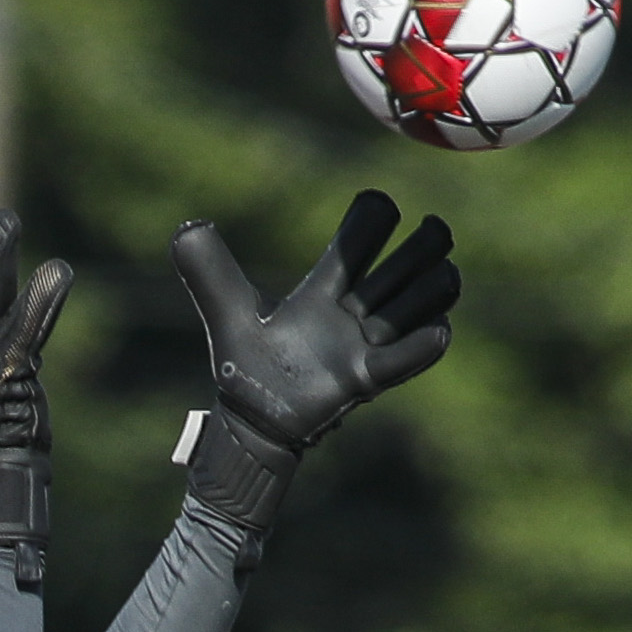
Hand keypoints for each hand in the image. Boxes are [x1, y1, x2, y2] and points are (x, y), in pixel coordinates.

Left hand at [171, 190, 458, 450]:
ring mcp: (364, 344)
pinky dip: (425, 345)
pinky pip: (406, 359)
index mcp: (323, 287)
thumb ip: (208, 270)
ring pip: (418, 304)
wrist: (252, 423)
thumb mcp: (226, 310)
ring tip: (443, 275)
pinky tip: (438, 330)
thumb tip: (188, 227)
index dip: (375, 217)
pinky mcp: (365, 379)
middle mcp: (352, 312)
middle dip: (424, 243)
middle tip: (433, 230)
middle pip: (405, 265)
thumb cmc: (245, 367)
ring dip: (434, 286)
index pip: (361, 239)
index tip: (378, 208)